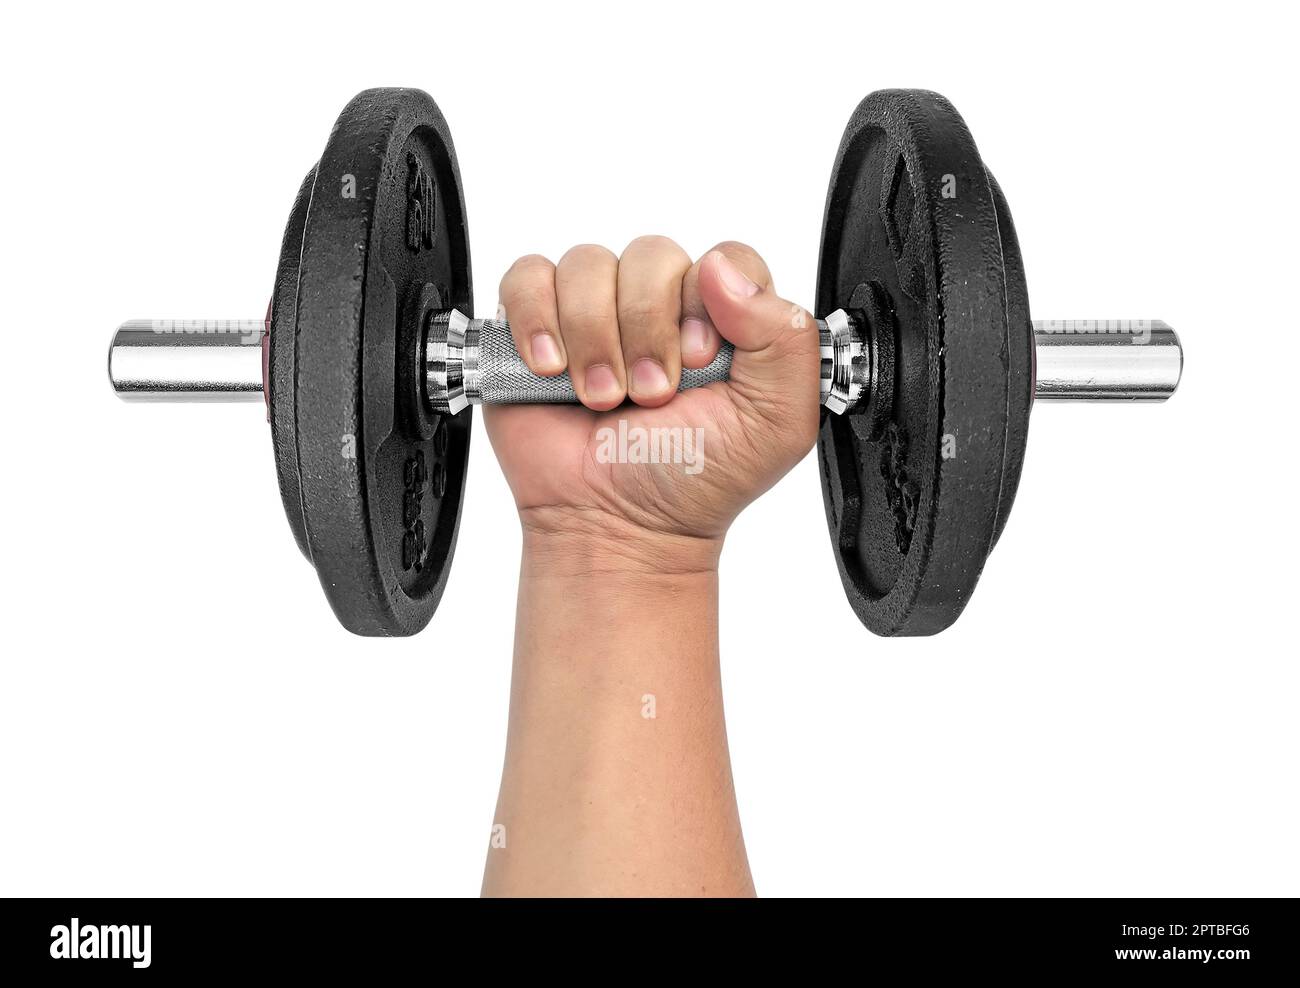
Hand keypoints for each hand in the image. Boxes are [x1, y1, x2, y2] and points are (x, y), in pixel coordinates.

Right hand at [483, 237, 820, 568]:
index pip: (725, 258)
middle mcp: (661, 307)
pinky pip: (526, 278)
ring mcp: (596, 312)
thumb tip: (722, 270)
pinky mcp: (535, 327)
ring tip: (602, 399)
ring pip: (588, 265)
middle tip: (650, 395)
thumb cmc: (694, 481)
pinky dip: (535, 320)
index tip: (698, 361)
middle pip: (652, 255)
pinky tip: (552, 370)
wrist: (619, 528)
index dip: (707, 303)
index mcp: (725, 319)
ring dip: (595, 337)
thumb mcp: (777, 422)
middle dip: (648, 331)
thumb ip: (784, 337)